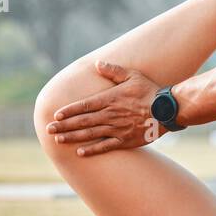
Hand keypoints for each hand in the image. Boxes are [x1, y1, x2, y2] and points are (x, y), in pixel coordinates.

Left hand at [46, 60, 164, 156]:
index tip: (57, 115)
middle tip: (49, 129)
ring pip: (89, 134)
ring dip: (72, 137)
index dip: (69, 111)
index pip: (84, 106)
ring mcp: (116, 129)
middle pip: (82, 121)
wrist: (167, 110)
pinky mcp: (124, 140)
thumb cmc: (150, 91)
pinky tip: (80, 152)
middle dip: (64, 125)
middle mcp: (109, 115)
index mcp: (109, 100)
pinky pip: (105, 146)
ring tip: (58, 140)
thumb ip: (113, 70)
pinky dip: (92, 150)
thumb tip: (98, 63)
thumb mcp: (132, 75)